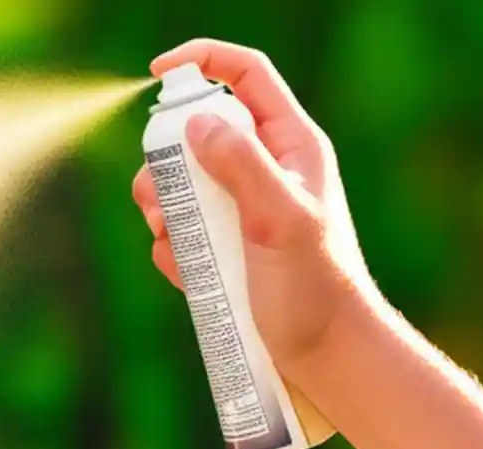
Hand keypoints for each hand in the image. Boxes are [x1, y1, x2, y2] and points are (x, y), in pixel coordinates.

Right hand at [132, 38, 375, 378]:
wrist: (325, 355)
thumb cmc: (316, 288)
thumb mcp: (281, 220)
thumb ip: (242, 165)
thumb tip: (195, 123)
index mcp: (290, 146)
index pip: (246, 75)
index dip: (203, 60)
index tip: (157, 72)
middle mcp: (264, 170)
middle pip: (195, 131)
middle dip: (165, 159)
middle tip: (162, 194)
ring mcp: (240, 209)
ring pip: (178, 183)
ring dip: (161, 207)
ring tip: (172, 236)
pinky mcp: (222, 247)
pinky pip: (178, 231)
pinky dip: (170, 248)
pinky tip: (187, 272)